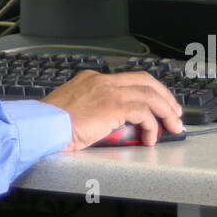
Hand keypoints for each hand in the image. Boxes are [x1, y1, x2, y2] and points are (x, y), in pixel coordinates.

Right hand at [42, 70, 184, 151]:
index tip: (156, 103)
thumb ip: (93, 111)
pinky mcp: (112, 105)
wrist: (41, 126)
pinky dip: (152, 125)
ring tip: (173, 126)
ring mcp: (108, 90)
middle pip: (145, 80)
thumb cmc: (50, 125)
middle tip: (174, 112)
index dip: (147, 90)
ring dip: (166, 111)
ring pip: (150, 94)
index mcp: (91, 79)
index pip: (127, 79)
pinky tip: (150, 137)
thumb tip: (113, 125)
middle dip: (164, 96)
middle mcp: (101, 80)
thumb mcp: (73, 112)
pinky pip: (144, 112)